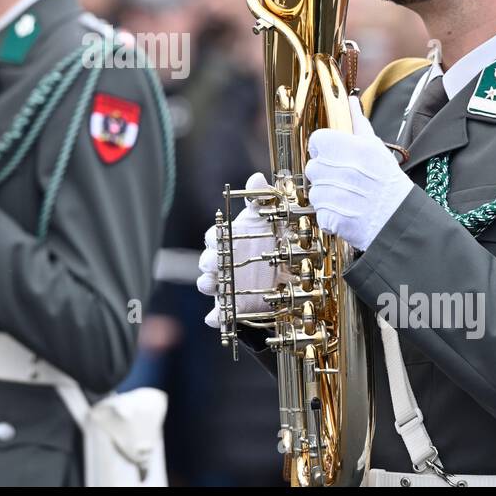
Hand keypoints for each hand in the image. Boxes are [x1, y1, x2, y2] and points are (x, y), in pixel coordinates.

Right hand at [197, 172, 281, 328]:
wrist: (288, 267)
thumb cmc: (272, 237)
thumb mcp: (269, 216)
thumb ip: (260, 198)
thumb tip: (256, 177)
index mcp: (227, 239)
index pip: (213, 237)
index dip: (214, 237)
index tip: (218, 236)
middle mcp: (223, 261)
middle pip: (207, 261)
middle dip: (207, 262)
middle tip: (214, 263)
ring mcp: (226, 283)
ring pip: (208, 285)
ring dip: (208, 285)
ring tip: (214, 285)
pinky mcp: (233, 305)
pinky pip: (219, 313)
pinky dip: (215, 316)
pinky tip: (217, 318)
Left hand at [304, 99, 413, 250]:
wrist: (399, 220)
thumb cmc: (389, 183)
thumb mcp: (376, 147)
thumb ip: (358, 123)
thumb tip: (351, 101)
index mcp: (345, 147)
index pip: (316, 141)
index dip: (325, 150)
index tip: (336, 157)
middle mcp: (335, 168)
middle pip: (313, 167)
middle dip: (326, 173)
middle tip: (347, 180)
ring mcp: (329, 194)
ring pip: (315, 190)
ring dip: (328, 195)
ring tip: (350, 196)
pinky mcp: (328, 216)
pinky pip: (319, 212)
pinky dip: (330, 214)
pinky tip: (347, 211)